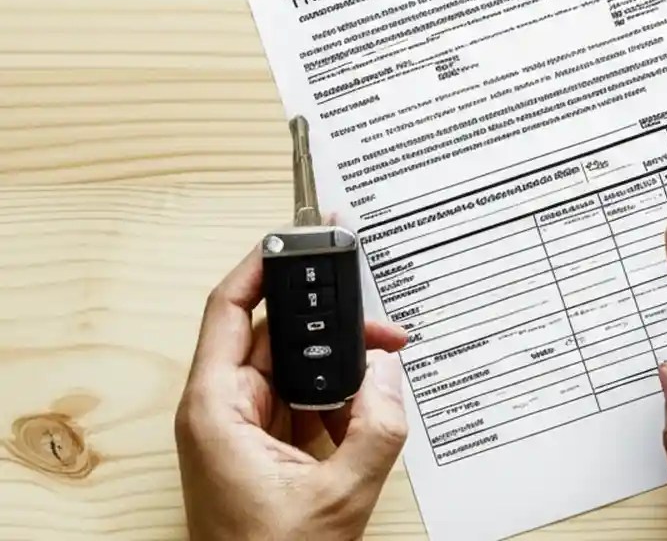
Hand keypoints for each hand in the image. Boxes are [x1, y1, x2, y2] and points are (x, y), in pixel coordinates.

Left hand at [174, 245, 409, 540]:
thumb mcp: (340, 493)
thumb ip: (376, 426)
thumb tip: (389, 371)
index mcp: (216, 410)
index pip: (229, 309)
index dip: (261, 264)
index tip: (293, 233)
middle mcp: (222, 411)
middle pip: (273, 336)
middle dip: (329, 325)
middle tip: (372, 312)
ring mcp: (242, 429)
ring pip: (295, 370)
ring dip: (341, 370)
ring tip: (382, 368)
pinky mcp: (263, 447)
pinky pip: (305, 402)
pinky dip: (339, 402)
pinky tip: (366, 411)